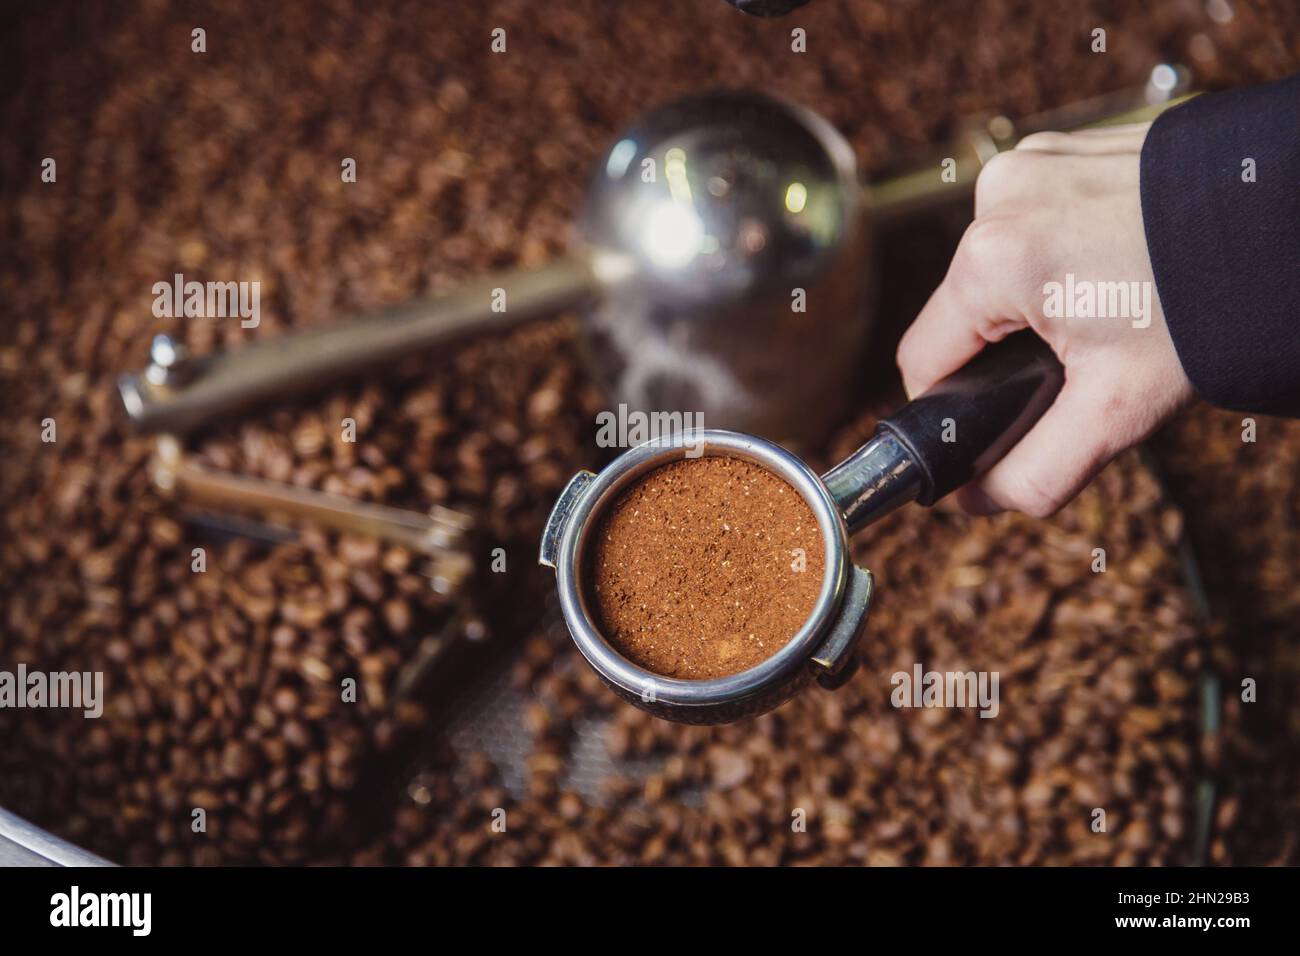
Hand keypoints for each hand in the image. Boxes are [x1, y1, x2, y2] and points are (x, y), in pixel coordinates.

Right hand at [896, 123, 1194, 516]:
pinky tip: (1114, 265)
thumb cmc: (1211, 306)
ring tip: (1106, 310)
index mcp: (992, 260)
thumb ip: (1035, 470)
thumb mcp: (1117, 411)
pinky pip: (1032, 220)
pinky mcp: (1063, 147)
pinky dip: (1061, 250)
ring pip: (997, 266)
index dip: (954, 404)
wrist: (1292, 222)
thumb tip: (977, 497)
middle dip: (1006, 348)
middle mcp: (998, 197)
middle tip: (1081, 362)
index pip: (923, 359)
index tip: (1000, 414)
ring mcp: (1031, 162)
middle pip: (962, 311)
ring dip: (1033, 298)